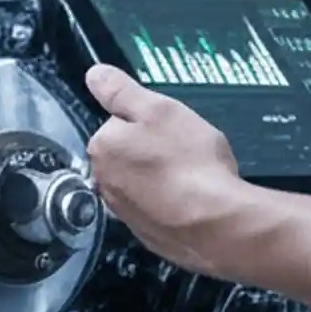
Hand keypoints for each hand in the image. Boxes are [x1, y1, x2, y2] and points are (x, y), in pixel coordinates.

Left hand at [84, 64, 245, 277]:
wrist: (216, 225)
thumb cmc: (188, 160)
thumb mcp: (159, 110)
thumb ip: (122, 91)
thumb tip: (93, 75)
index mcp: (102, 148)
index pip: (118, 124)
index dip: (148, 123)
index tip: (172, 129)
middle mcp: (103, 182)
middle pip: (127, 156)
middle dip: (151, 152)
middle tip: (185, 153)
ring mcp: (123, 214)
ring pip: (141, 184)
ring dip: (161, 180)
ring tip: (193, 178)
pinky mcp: (145, 236)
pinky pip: (156, 211)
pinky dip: (170, 205)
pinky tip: (193, 203)